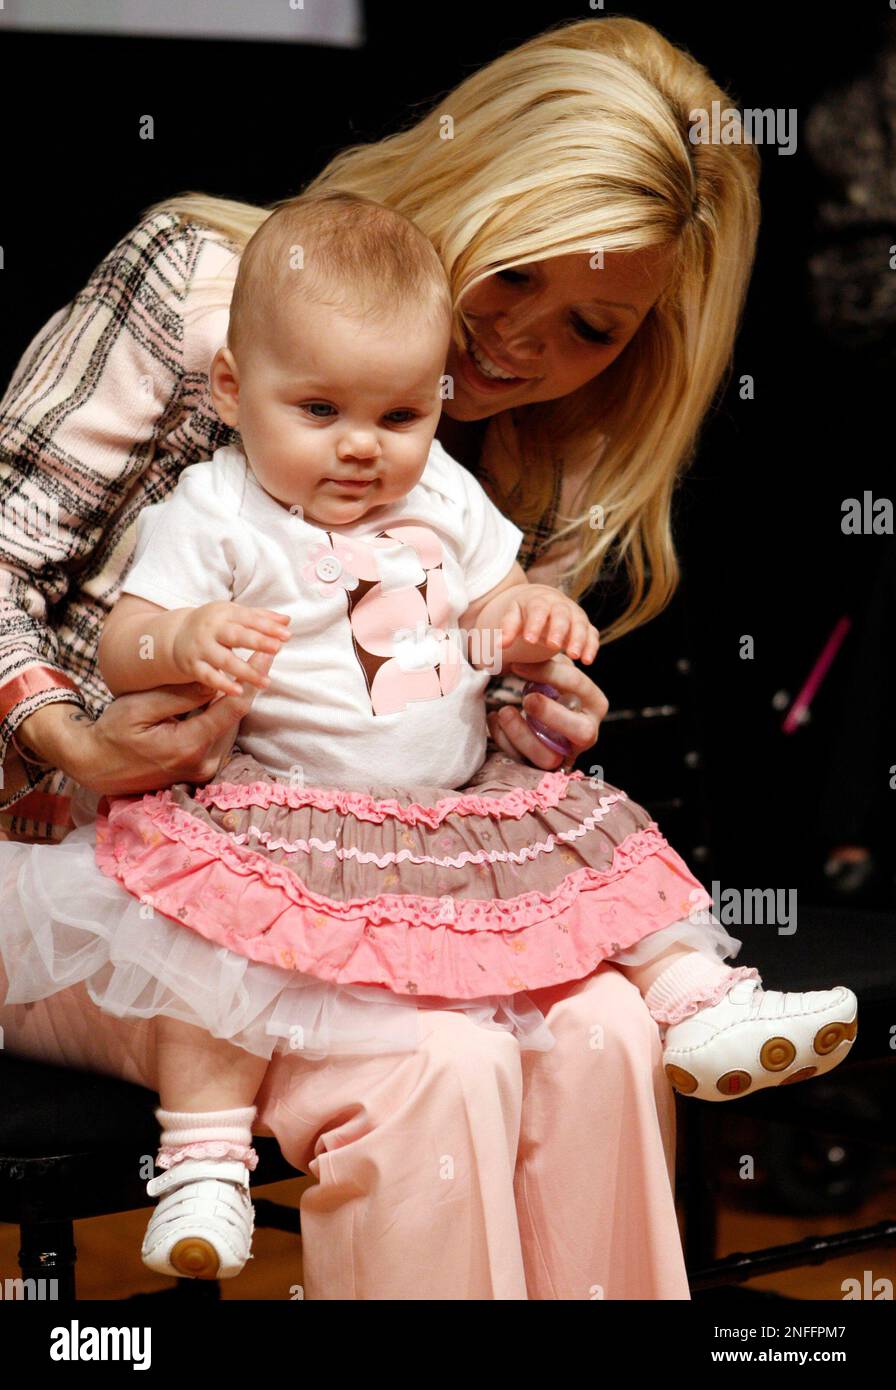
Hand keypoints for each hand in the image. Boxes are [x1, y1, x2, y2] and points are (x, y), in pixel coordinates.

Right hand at [71, 649, 276, 794]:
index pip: (234, 708)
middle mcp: (203, 763)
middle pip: (236, 718)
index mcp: (188, 747)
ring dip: (237, 699)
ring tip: (249, 668)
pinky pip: (220, 737)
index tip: (266, 653)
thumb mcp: (140, 707)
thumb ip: (181, 695)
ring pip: (230, 727)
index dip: (254, 678)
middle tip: (261, 652)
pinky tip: (225, 693)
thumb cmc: (113, 733)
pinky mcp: (201, 771)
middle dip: (249, 685)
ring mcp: (203, 771)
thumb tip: (218, 679)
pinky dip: (224, 715)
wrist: (97, 767)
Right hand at [171, 601, 290, 696]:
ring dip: (245, 671)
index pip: (249, 619)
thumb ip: (260, 618)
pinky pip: (209, 676)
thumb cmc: (214, 625)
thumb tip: (287, 621)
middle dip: (257, 641)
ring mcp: (201, 648)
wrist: (175, 636)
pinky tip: (238, 691)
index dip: (268, 626)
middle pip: (236, 635)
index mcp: (225, 614)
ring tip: (265, 682)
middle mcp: (212, 629)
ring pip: (225, 660)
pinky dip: (222, 684)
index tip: (287, 634)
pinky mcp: (193, 666)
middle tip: (277, 648)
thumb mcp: (233, 616)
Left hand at [487, 654, 608, 770]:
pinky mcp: (543, 767)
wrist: (544, 718)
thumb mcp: (554, 673)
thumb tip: (527, 645)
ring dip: (521, 733)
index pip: (579, 686)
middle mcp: (587, 732)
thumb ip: (549, 661)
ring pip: (549, 757)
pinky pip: (523, 762)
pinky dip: (504, 741)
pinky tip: (494, 719)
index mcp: (595, 703)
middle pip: (581, 732)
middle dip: (551, 714)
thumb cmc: (551, 689)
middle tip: (526, 697)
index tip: (518, 666)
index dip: (549, 673)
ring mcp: (565, 754)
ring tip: (503, 711)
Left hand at [498, 585, 599, 662]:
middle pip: (562, 614)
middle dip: (559, 630)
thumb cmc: (523, 611)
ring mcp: (574, 614)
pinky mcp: (584, 625)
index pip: (537, 609)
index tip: (529, 640)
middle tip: (554, 646)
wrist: (540, 601)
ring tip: (573, 656)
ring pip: (580, 623)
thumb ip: (507, 629)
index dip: (534, 623)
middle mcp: (559, 604)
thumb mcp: (512, 615)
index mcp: (539, 600)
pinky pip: (591, 633)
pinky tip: (587, 660)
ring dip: (579, 639)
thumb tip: (499, 644)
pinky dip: (591, 646)